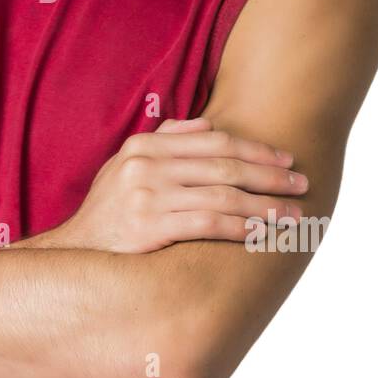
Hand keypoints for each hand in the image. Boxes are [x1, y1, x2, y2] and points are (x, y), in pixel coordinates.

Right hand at [54, 116, 308, 254]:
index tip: (286, 160)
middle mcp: (146, 165)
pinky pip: (208, 224)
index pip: (213, 140)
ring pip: (222, 195)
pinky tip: (262, 233)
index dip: (255, 149)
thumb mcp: (126, 165)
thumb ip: (166, 140)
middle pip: (224, 165)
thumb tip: (209, 124)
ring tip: (292, 214)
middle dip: (269, 176)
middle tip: (301, 184)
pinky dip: (240, 228)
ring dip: (263, 205)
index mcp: (144, 145)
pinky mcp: (150, 227)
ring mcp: (147, 195)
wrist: (76, 252)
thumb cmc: (109, 210)